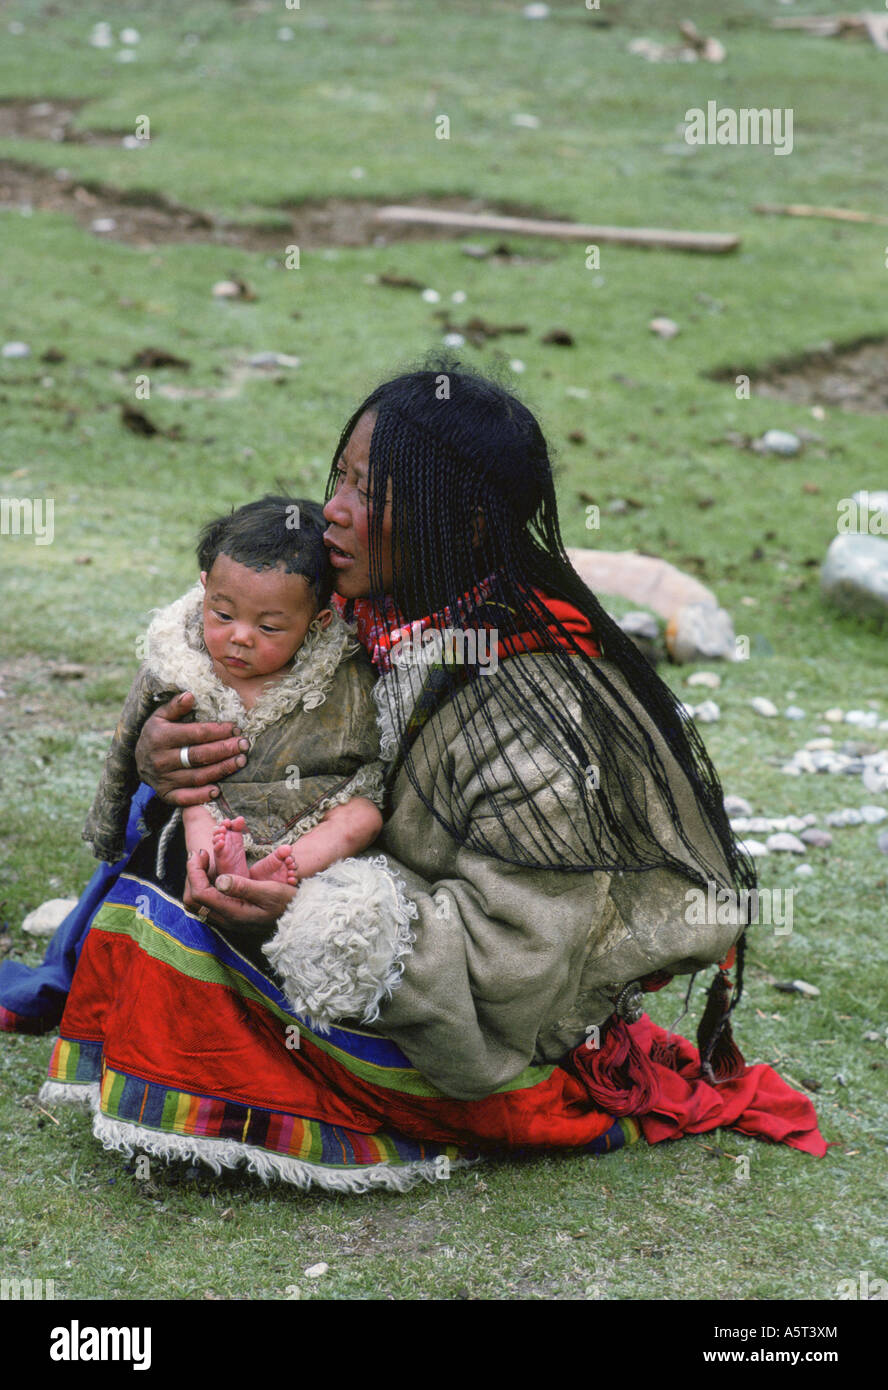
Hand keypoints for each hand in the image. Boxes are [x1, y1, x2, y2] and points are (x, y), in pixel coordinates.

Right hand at [134, 691, 248, 806]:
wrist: (139, 760)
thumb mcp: (161, 716)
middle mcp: (160, 759)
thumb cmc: (157, 734)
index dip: (218, 731)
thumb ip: (176, 706)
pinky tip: (218, 791)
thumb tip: (191, 695)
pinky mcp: (166, 794)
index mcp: (160, 737)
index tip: (235, 728)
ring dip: (221, 770)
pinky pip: (184, 798)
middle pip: (199, 755)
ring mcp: (163, 779)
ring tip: (240, 761)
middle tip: (244, 745)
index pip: (195, 734)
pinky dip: (200, 796)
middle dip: (224, 749)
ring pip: (197, 776)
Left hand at [185, 850, 297, 929]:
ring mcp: (227, 919)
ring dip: (196, 881)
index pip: (200, 893)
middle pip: (193, 900)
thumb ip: (243, 886)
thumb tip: (220, 880)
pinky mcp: (230, 915)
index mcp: (234, 912)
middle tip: (200, 856)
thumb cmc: (287, 903)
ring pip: (197, 904)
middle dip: (191, 875)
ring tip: (204, 862)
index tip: (199, 853)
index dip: (194, 871)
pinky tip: (213, 873)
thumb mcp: (269, 891)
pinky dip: (204, 886)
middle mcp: (226, 919)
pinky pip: (207, 903)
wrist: (298, 918)